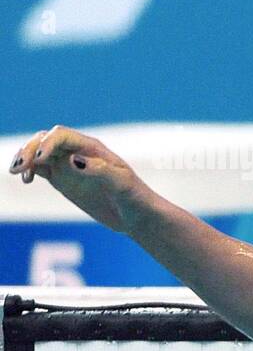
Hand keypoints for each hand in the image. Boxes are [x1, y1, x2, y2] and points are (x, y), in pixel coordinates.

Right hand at [9, 126, 145, 232]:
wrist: (136, 215)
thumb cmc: (135, 197)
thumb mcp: (122, 184)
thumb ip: (99, 170)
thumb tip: (72, 160)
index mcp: (92, 147)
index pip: (61, 135)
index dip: (47, 143)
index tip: (39, 158)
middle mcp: (77, 152)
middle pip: (45, 141)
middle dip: (30, 149)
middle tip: (19, 167)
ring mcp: (68, 165)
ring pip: (38, 152)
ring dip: (24, 157)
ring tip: (17, 172)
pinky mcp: (62, 179)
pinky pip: (39, 168)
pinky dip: (28, 169)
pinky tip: (26, 179)